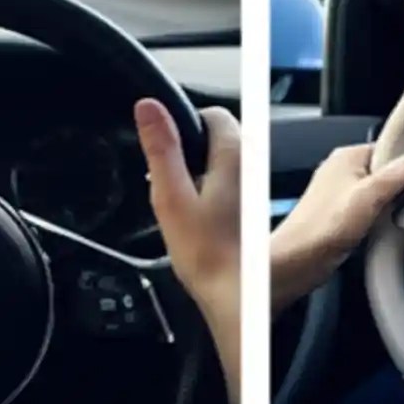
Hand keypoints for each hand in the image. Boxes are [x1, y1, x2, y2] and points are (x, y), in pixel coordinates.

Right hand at [134, 99, 239, 331]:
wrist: (237, 296)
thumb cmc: (207, 255)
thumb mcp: (171, 197)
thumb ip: (161, 148)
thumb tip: (149, 107)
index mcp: (234, 155)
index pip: (213, 114)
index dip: (184, 125)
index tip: (166, 149)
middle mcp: (252, 167)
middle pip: (219, 137)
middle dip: (191, 150)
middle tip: (170, 180)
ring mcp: (255, 189)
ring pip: (224, 162)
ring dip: (201, 171)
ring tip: (182, 202)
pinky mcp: (254, 209)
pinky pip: (229, 185)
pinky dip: (212, 191)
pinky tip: (199, 218)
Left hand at [271, 144, 403, 316]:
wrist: (298, 260)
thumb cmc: (323, 225)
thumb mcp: (371, 194)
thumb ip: (402, 173)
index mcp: (348, 156)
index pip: (391, 148)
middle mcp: (343, 171)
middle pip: (388, 172)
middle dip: (403, 187)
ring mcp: (342, 195)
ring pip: (381, 194)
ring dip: (393, 206)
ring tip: (397, 218)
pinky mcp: (343, 217)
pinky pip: (373, 212)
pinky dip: (382, 220)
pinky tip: (385, 230)